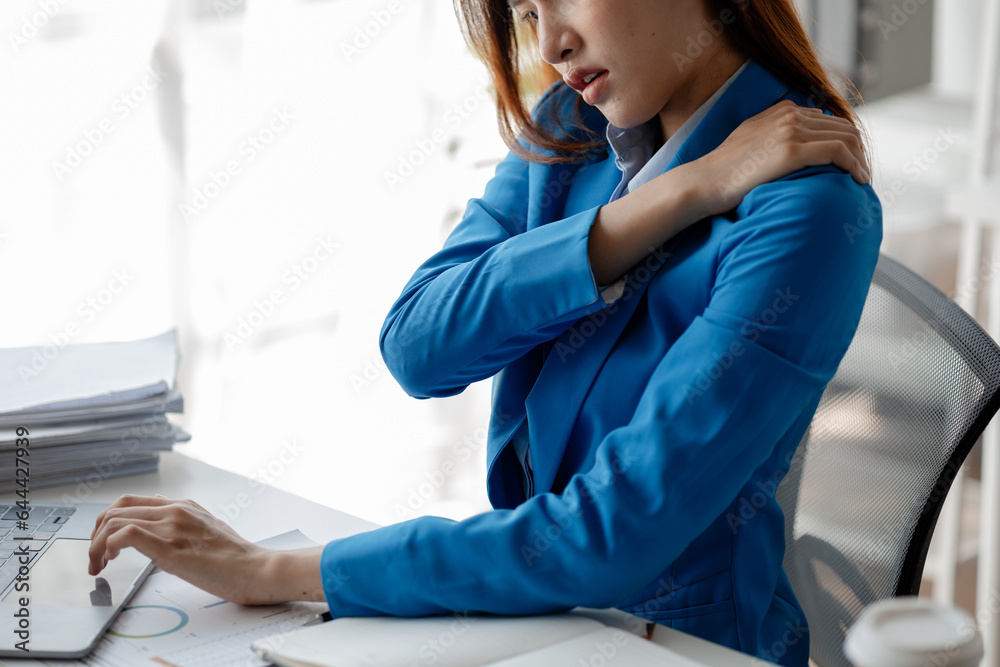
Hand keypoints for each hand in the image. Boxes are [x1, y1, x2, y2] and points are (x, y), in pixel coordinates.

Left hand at [88, 494, 324, 605]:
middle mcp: (176, 510)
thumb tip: (161, 536)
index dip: (109, 520)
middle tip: (95, 556)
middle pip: (116, 508)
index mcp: (184, 506)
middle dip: (95, 533)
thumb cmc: (236, 558)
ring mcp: (173, 526)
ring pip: (115, 520)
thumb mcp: (207, 532)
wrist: (256, 568)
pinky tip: (109, 560)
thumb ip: (184, 527)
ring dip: (96, 544)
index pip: (131, 501)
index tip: (104, 543)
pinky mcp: (170, 548)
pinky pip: (126, 534)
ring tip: (97, 564)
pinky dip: (108, 546)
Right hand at [689, 99, 871, 216]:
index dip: (846, 140)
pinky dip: (854, 165)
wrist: (704, 182)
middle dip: (858, 150)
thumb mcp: (750, 140)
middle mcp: (789, 115)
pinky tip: (858, 179)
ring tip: (862, 179)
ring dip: (860, 159)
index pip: (830, 119)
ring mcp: (790, 131)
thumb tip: (803, 130)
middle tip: (861, 173)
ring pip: (846, 138)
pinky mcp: (791, 151)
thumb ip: (774, 131)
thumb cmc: (724, 171)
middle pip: (844, 126)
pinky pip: (838, 152)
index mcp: (782, 110)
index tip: (851, 161)